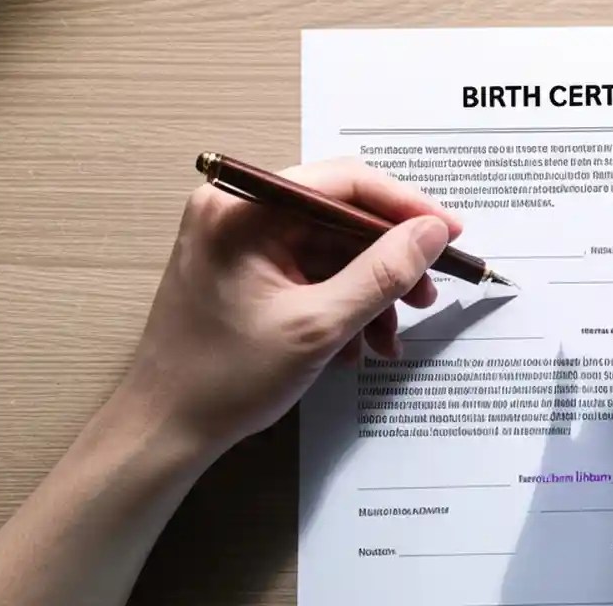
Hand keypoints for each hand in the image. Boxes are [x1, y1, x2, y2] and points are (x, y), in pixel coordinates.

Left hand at [118, 157, 462, 456]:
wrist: (164, 430)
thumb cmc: (220, 379)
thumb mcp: (318, 326)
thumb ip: (381, 274)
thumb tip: (432, 233)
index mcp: (242, 209)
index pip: (344, 182)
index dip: (406, 207)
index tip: (449, 234)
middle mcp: (237, 212)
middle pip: (341, 216)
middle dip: (389, 261)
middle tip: (427, 293)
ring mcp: (239, 241)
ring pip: (332, 249)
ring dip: (370, 292)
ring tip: (390, 337)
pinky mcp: (245, 270)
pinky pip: (311, 272)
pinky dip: (342, 304)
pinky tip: (357, 342)